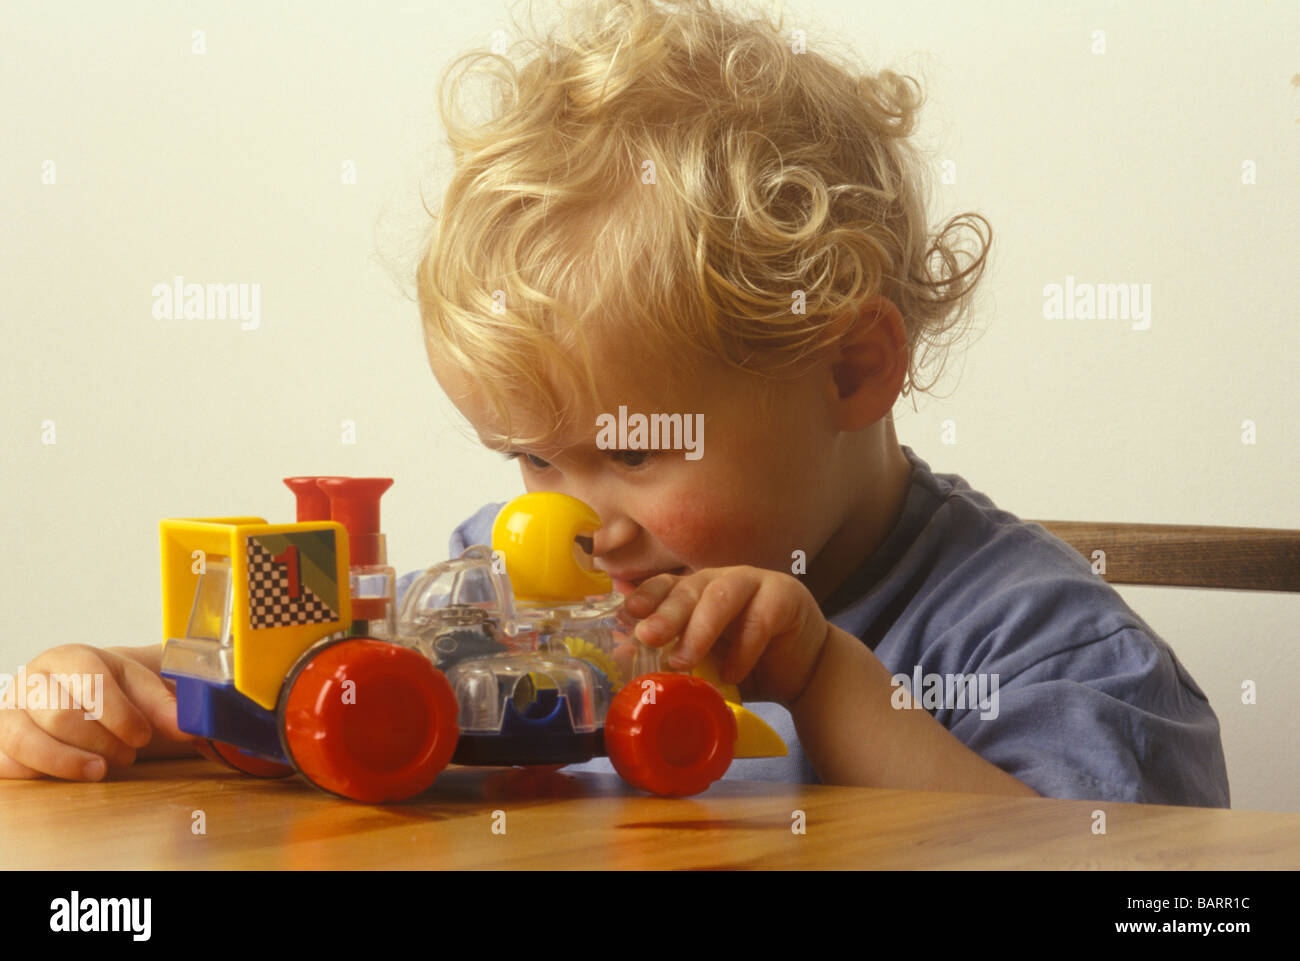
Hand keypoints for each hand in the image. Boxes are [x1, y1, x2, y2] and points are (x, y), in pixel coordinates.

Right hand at [0, 644, 206, 779]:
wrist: (79, 695)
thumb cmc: (111, 691)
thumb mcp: (142, 688)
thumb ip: (164, 705)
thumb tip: (189, 726)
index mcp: (70, 657)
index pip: (90, 683)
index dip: (120, 715)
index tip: (143, 737)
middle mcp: (32, 680)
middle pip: (60, 716)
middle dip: (100, 742)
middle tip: (128, 756)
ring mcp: (9, 710)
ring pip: (26, 741)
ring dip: (69, 763)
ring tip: (101, 770)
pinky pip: (7, 763)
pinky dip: (41, 773)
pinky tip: (70, 774)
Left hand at [624, 566, 830, 705]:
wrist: (804, 673)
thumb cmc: (749, 666)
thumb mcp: (706, 665)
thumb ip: (671, 656)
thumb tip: (624, 655)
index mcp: (698, 591)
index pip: (666, 584)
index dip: (647, 596)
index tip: (629, 613)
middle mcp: (723, 580)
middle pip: (690, 587)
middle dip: (666, 613)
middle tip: (648, 636)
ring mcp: (757, 582)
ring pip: (723, 595)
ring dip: (701, 629)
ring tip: (685, 661)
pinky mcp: (787, 596)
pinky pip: (761, 617)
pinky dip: (744, 648)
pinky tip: (731, 673)